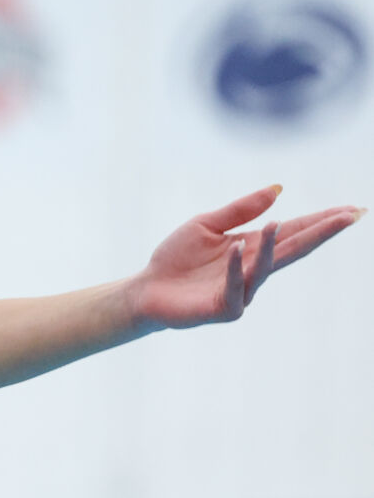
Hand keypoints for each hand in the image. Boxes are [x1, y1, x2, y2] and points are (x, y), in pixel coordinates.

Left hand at [130, 185, 362, 331]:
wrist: (145, 289)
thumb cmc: (176, 258)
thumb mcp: (206, 224)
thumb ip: (240, 209)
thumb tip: (279, 189)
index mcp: (252, 248)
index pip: (293, 232)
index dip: (321, 221)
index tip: (352, 209)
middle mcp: (253, 270)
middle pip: (293, 249)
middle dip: (321, 233)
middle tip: (350, 216)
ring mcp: (241, 291)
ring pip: (264, 267)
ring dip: (272, 245)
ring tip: (280, 222)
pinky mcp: (223, 308)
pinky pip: (233, 286)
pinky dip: (234, 267)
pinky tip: (238, 247)